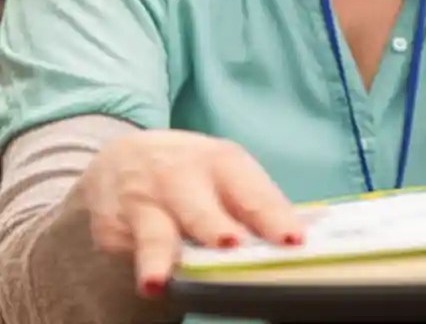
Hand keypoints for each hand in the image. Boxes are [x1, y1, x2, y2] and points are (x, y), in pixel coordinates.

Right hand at [76, 130, 303, 297]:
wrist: (122, 158)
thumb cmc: (192, 173)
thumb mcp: (225, 173)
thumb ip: (254, 205)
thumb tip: (293, 240)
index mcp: (222, 161)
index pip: (253, 194)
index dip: (273, 217)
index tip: (292, 239)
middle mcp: (180, 177)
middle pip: (201, 206)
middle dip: (215, 227)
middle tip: (234, 246)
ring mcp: (144, 201)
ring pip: (156, 231)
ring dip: (161, 255)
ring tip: (162, 280)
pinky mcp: (115, 227)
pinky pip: (131, 251)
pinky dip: (142, 267)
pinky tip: (149, 284)